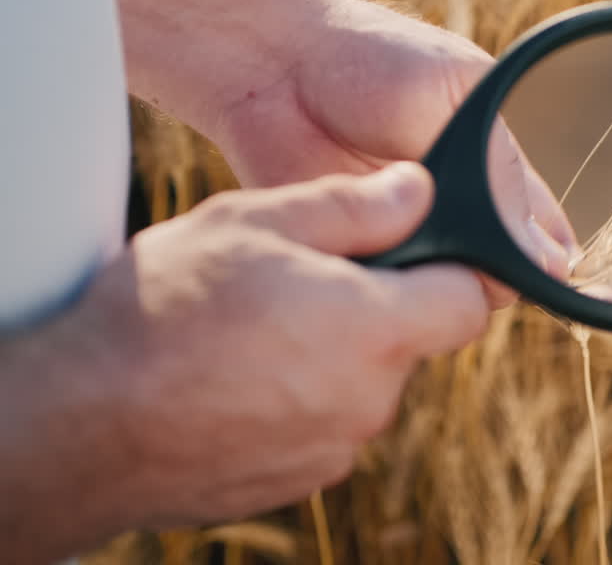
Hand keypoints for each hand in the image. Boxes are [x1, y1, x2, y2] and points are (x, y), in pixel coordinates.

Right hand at [0, 162, 487, 559]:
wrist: (81, 423)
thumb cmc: (165, 311)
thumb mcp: (255, 223)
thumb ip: (353, 206)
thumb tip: (419, 190)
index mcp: (377, 329)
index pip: (470, 301)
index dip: (450, 269)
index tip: (409, 251)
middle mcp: (371, 399)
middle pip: (410, 340)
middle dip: (374, 307)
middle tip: (299, 281)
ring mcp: (335, 448)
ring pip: (363, 384)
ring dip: (330, 354)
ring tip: (252, 330)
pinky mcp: (297, 480)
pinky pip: (322, 424)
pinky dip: (296, 399)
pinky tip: (234, 378)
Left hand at [213, 0, 577, 303]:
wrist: (273, 61)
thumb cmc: (370, 58)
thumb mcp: (454, 94)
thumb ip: (497, 167)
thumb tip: (542, 253)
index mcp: (493, 169)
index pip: (540, 234)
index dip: (548, 263)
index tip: (550, 281)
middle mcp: (454, 211)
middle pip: (496, 273)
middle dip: (495, 278)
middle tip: (477, 268)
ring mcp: (404, 236)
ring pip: (441, 292)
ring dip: (441, 286)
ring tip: (426, 259)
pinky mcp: (356, 256)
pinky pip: (385, 295)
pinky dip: (389, 294)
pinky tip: (387, 275)